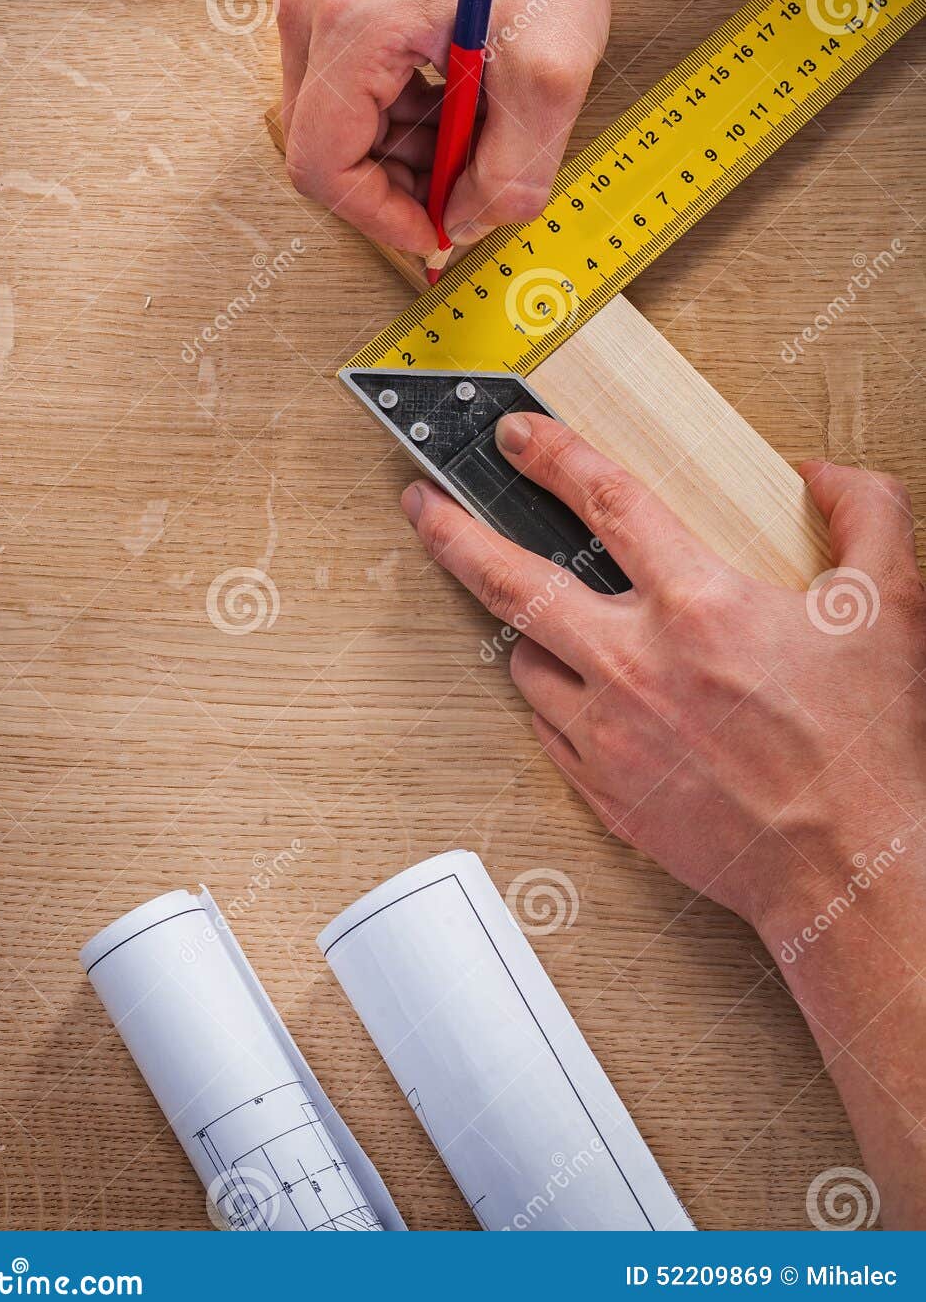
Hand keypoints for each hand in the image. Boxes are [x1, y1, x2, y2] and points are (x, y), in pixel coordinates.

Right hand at [275, 0, 617, 255]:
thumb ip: (509, 174)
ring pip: (333, 125)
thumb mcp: (549, 80)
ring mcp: (315, 0)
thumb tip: (465, 225)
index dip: (378, 216)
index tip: (434, 230)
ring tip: (469, 129)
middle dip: (391, 184)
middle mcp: (313, 7)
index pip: (323, 164)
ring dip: (399, 151)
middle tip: (462, 184)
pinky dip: (398, 117)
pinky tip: (452, 99)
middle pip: (321, 148)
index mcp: (354, 23)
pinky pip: (346, 92)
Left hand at [400, 412, 925, 936]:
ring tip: (529, 611)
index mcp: (698, 606)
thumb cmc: (866, 749)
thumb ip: (865, 516)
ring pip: (526, 661)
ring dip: (523, 628)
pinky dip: (554, 700)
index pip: (604, 499)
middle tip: (422, 505)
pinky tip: (573, 690)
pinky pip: (549, 730)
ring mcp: (611, 732)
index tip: (517, 434)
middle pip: (513, 581)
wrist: (850, 867)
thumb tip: (823, 475)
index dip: (553, 453)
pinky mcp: (604, 791)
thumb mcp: (892, 605)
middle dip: (453, 533)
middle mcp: (637, 664)